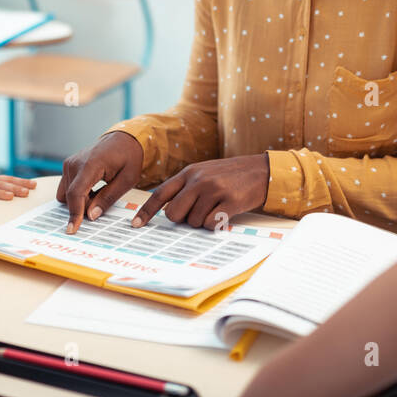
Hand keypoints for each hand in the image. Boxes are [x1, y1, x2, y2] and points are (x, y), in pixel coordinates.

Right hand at [57, 132, 144, 233]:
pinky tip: (93, 189)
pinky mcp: (69, 166)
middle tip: (103, 203)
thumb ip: (108, 198)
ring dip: (80, 200)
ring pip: (66, 194)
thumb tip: (91, 216)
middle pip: (70, 197)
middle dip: (83, 206)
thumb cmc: (128, 157)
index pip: (76, 193)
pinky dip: (78, 193)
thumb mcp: (127, 180)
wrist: (123, 139)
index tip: (73, 229)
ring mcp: (70, 163)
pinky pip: (67, 187)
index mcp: (90, 164)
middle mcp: (75, 163)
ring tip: (100, 192)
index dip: (74, 214)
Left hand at [132, 154, 269, 229]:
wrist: (261, 171)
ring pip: (192, 221)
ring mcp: (213, 190)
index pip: (160, 194)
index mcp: (189, 173)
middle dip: (182, 219)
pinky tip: (224, 213)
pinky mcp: (229, 201)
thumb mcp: (204, 173)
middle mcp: (198, 180)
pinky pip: (210, 223)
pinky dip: (214, 224)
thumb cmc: (229, 175)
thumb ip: (185, 188)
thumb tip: (169, 213)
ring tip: (215, 208)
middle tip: (197, 213)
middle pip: (173, 213)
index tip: (135, 225)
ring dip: (202, 221)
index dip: (146, 211)